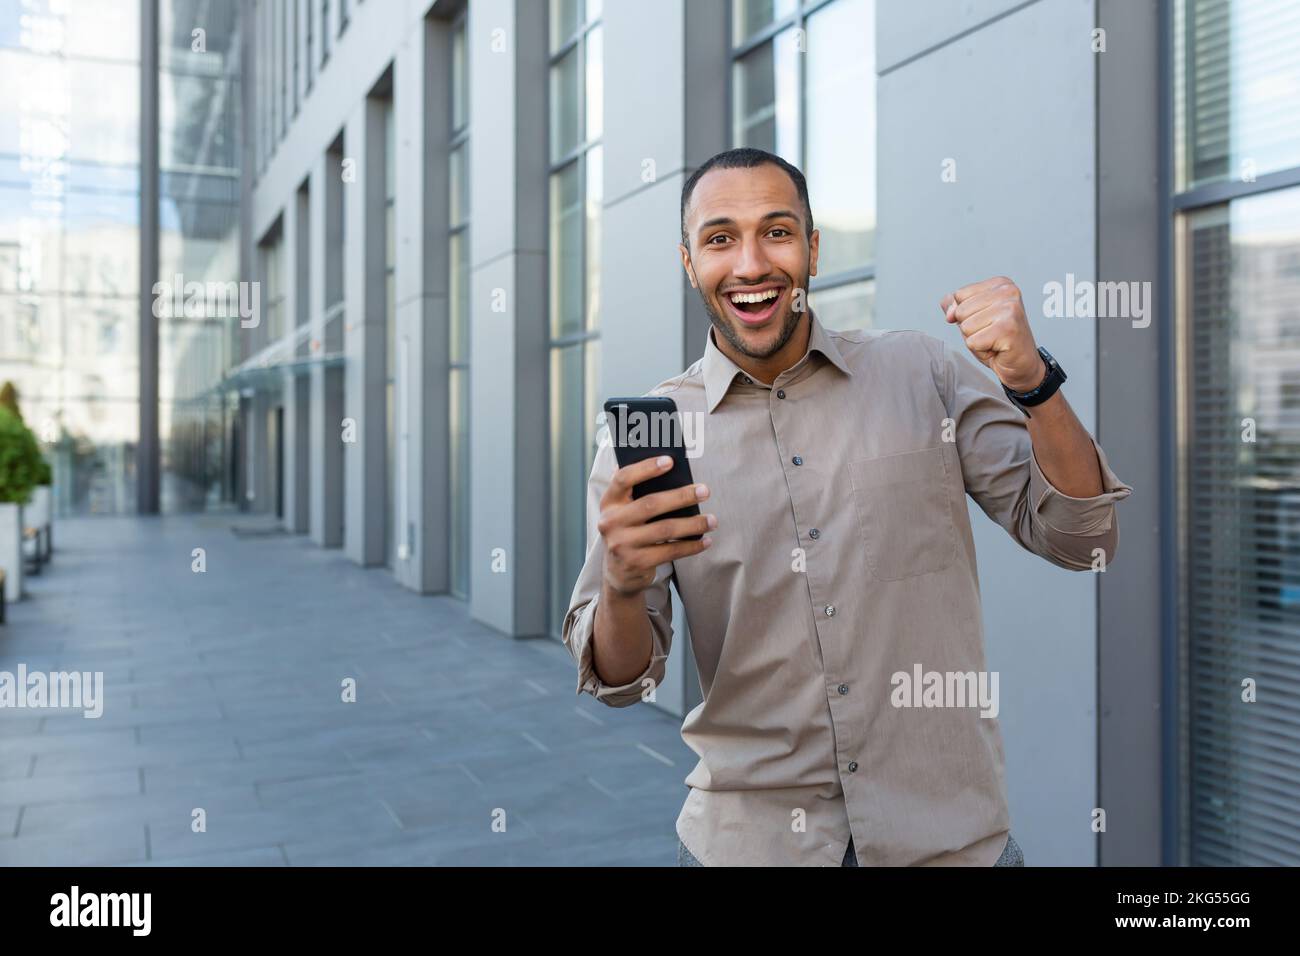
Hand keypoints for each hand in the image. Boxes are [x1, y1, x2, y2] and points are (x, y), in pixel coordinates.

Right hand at [597, 456, 714, 596]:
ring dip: (693, 524)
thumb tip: (668, 466)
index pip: (623, 479)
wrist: (618, 573)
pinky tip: (705, 540)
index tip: (670, 461)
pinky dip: (691, 546)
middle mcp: (611, 522)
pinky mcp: (636, 563)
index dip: (646, 468)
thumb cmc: (629, 532)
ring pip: (665, 529)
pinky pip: (670, 551)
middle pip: (651, 504)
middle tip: (704, 491)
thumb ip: (637, 491)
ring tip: (712, 520)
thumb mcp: (624, 511)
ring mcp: (622, 545)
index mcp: (609, 503)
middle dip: (681, 496)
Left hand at [940, 276, 1043, 392]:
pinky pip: (972, 342)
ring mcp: (1010, 310)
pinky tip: (998, 349)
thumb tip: (949, 311)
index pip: (959, 295)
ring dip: (976, 340)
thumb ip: (955, 307)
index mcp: (1001, 284)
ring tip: (994, 340)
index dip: (966, 314)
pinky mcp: (1008, 329)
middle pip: (961, 311)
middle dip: (970, 329)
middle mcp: (1008, 292)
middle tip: (991, 334)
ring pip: (966, 327)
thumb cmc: (997, 340)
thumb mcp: (973, 318)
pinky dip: (981, 350)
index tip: (986, 321)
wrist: (1021, 364)